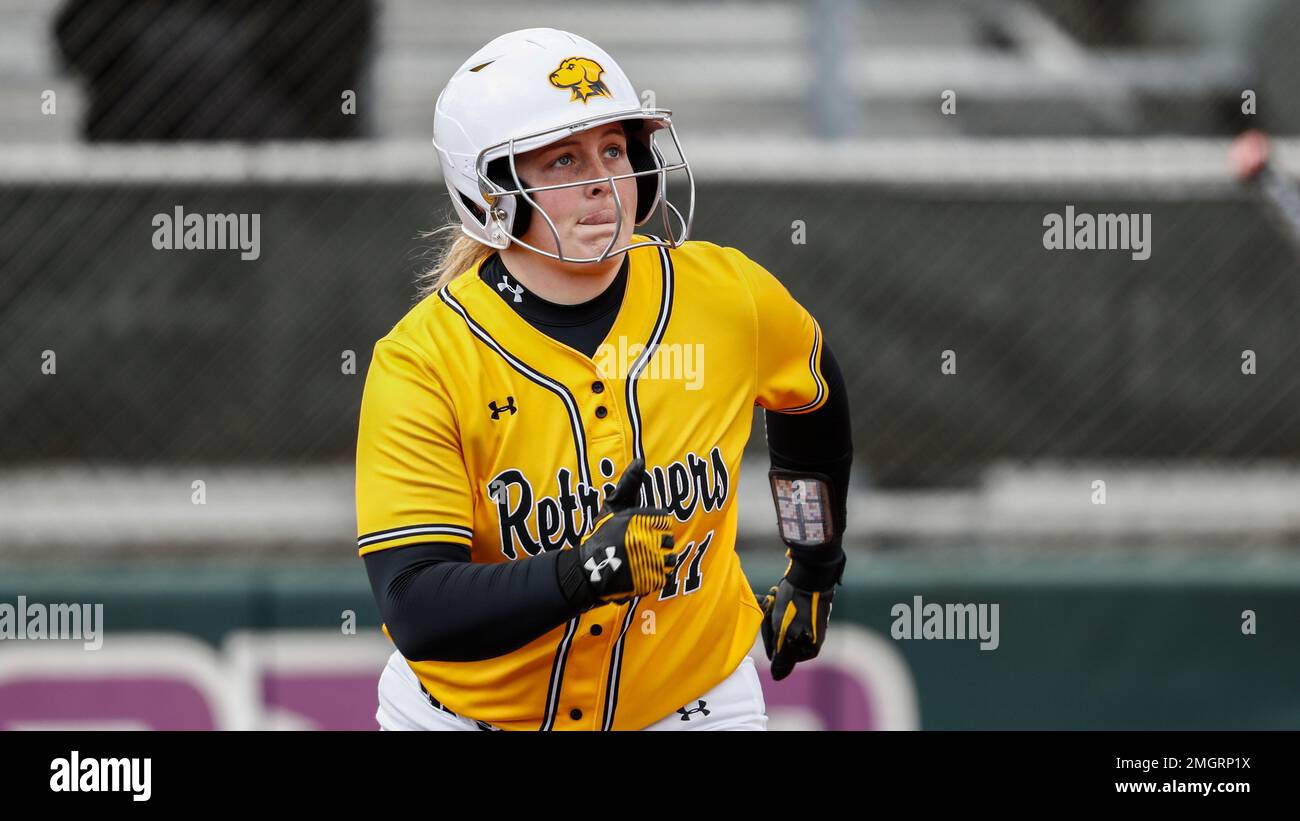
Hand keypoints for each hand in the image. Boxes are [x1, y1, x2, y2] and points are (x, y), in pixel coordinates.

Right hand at [556, 458, 676, 608]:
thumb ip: (628, 483)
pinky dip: (657, 578)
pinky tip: (643, 574)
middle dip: (655, 544)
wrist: (587, 570)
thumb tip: (640, 460)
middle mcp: (648, 539)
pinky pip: (666, 577)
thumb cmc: (602, 536)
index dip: (652, 527)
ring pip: (670, 559)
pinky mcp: (650, 581)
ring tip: (640, 562)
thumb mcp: (613, 506)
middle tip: (636, 549)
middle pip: (668, 541)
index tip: (636, 533)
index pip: (664, 521)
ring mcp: (650, 561)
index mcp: (642, 519)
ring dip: (659, 562)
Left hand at [757, 577, 833, 680]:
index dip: (770, 638)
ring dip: (773, 612)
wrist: (809, 575)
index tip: (774, 622)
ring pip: (780, 623)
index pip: (777, 653)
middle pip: (779, 639)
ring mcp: (811, 623)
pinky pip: (786, 611)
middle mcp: (812, 639)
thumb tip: (777, 677)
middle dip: (772, 624)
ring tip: (776, 599)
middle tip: (774, 608)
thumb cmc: (796, 605)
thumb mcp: (785, 634)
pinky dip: (779, 603)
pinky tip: (779, 594)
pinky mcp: (808, 609)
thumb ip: (782, 658)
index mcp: (810, 650)